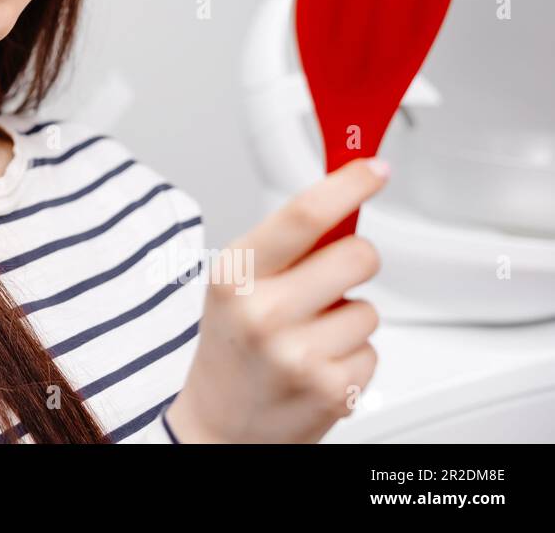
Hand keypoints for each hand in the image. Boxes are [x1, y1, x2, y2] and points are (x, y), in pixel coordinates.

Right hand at [164, 157, 388, 441]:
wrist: (219, 424)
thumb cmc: (231, 346)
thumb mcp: (236, 284)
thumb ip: (285, 246)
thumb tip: (343, 199)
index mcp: (235, 274)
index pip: (303, 215)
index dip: (349, 184)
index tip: (374, 169)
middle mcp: (263, 312)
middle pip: (357, 254)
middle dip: (354, 261)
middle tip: (328, 280)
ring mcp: (298, 354)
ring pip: (369, 309)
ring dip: (348, 320)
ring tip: (307, 338)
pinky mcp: (330, 389)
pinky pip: (373, 350)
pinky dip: (352, 358)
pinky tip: (317, 366)